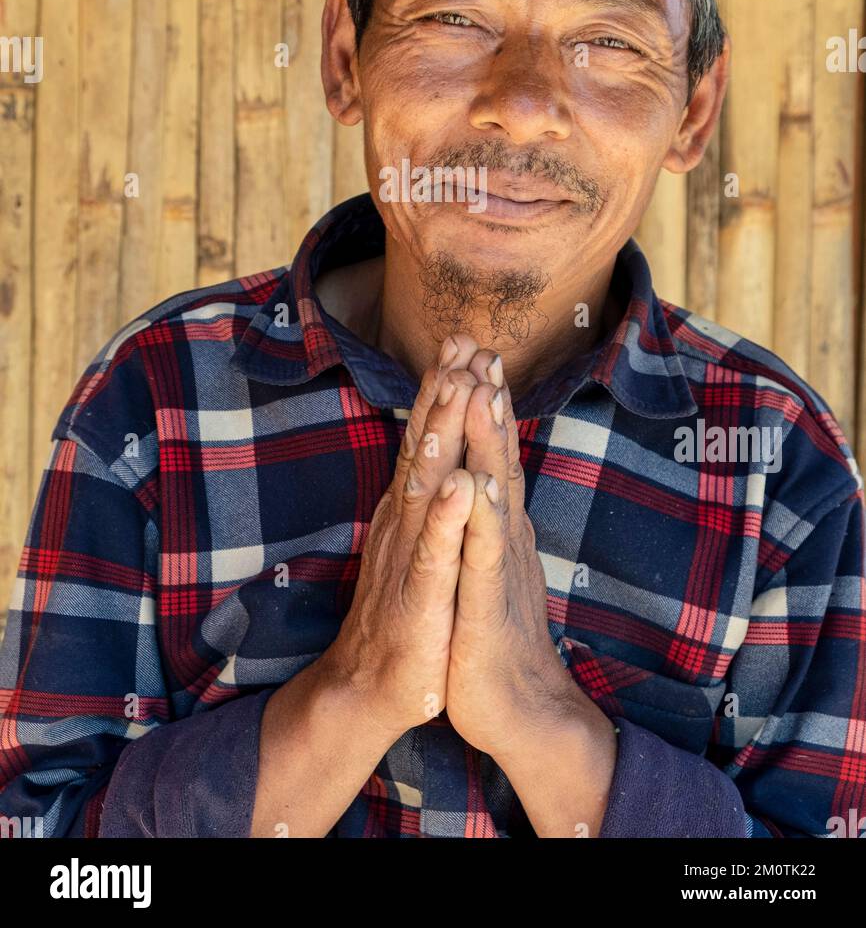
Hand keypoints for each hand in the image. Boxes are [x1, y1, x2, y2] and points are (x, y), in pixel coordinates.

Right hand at [325, 334, 480, 743]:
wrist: (368, 689)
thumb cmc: (404, 614)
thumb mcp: (418, 545)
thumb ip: (426, 497)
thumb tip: (435, 450)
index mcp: (410, 510)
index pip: (429, 440)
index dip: (445, 390)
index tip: (464, 341)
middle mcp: (404, 522)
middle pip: (424, 448)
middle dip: (443, 393)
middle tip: (461, 342)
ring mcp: (410, 556)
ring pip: (427, 486)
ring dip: (442, 435)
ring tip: (458, 388)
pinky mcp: (421, 599)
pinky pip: (436, 553)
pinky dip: (449, 518)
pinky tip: (464, 487)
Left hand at [444, 356, 587, 759]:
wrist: (518, 708)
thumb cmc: (492, 633)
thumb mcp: (483, 565)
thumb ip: (484, 519)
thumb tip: (484, 474)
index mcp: (495, 527)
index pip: (489, 455)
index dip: (483, 404)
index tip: (474, 352)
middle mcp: (502, 538)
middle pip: (495, 460)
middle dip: (488, 403)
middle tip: (484, 349)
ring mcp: (497, 569)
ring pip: (492, 494)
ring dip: (489, 443)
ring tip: (485, 393)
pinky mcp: (485, 606)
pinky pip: (480, 556)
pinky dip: (479, 519)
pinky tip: (477, 486)